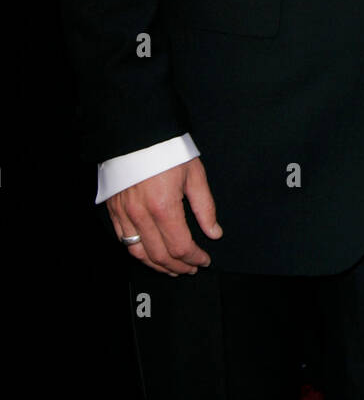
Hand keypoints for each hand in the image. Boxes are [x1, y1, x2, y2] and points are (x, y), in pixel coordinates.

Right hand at [107, 158, 221, 274]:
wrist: (137, 132)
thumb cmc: (166, 148)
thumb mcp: (194, 174)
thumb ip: (205, 207)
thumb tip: (214, 232)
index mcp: (164, 206)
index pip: (180, 246)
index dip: (195, 258)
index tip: (204, 259)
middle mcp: (141, 214)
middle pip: (160, 255)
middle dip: (179, 266)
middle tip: (192, 267)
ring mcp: (124, 214)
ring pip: (139, 253)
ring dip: (158, 265)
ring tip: (173, 267)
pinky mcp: (114, 210)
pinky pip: (123, 240)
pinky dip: (139, 252)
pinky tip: (150, 254)